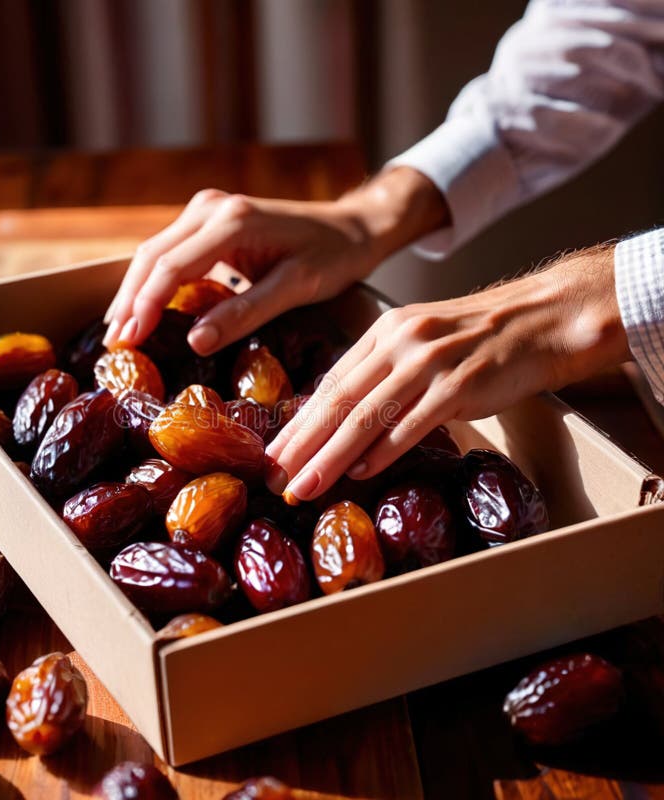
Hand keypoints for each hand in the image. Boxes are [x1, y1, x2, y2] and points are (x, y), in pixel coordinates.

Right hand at [103, 167, 447, 353]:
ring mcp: (209, 210)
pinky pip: (172, 251)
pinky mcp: (211, 220)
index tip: (128, 343)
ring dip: (136, 291)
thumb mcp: (295, 287)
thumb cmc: (332, 257)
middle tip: (114, 346)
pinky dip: (154, 281)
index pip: (170, 268)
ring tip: (120, 331)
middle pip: (152, 257)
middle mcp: (212, 209)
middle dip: (129, 302)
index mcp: (231, 222)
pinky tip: (145, 308)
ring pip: (155, 253)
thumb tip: (195, 341)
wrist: (351, 227)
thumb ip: (245, 312)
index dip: (144, 307)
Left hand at [266, 244, 629, 500]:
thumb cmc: (479, 339)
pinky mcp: (462, 384)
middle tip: (272, 476)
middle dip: (301, 443)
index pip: (331, 382)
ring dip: (332, 456)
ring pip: (369, 415)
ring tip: (303, 485)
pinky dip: (385, 450)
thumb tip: (344, 422)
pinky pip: (414, 422)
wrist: (542, 319)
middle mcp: (400, 343)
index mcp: (385, 332)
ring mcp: (430, 362)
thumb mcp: (421, 344)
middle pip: (339, 400)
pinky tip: (361, 472)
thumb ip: (382, 374)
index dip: (299, 421)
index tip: (273, 453)